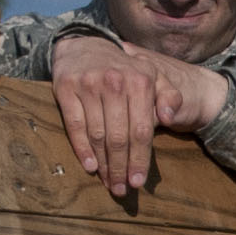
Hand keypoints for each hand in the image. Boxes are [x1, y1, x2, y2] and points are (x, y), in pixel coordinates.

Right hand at [50, 35, 233, 197]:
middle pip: (119, 137)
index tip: (138, 182)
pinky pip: (75, 125)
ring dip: (103, 164)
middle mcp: (115, 82)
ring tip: (108, 182)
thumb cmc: (123, 69)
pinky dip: (82, 148)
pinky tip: (90, 166)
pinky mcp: (66, 88)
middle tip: (122, 189)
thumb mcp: (152, 75)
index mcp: (140, 81)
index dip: (140, 159)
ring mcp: (89, 85)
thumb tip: (169, 118)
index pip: (141, 130)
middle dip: (121, 167)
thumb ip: (168, 95)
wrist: (85, 45)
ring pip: (98, 134)